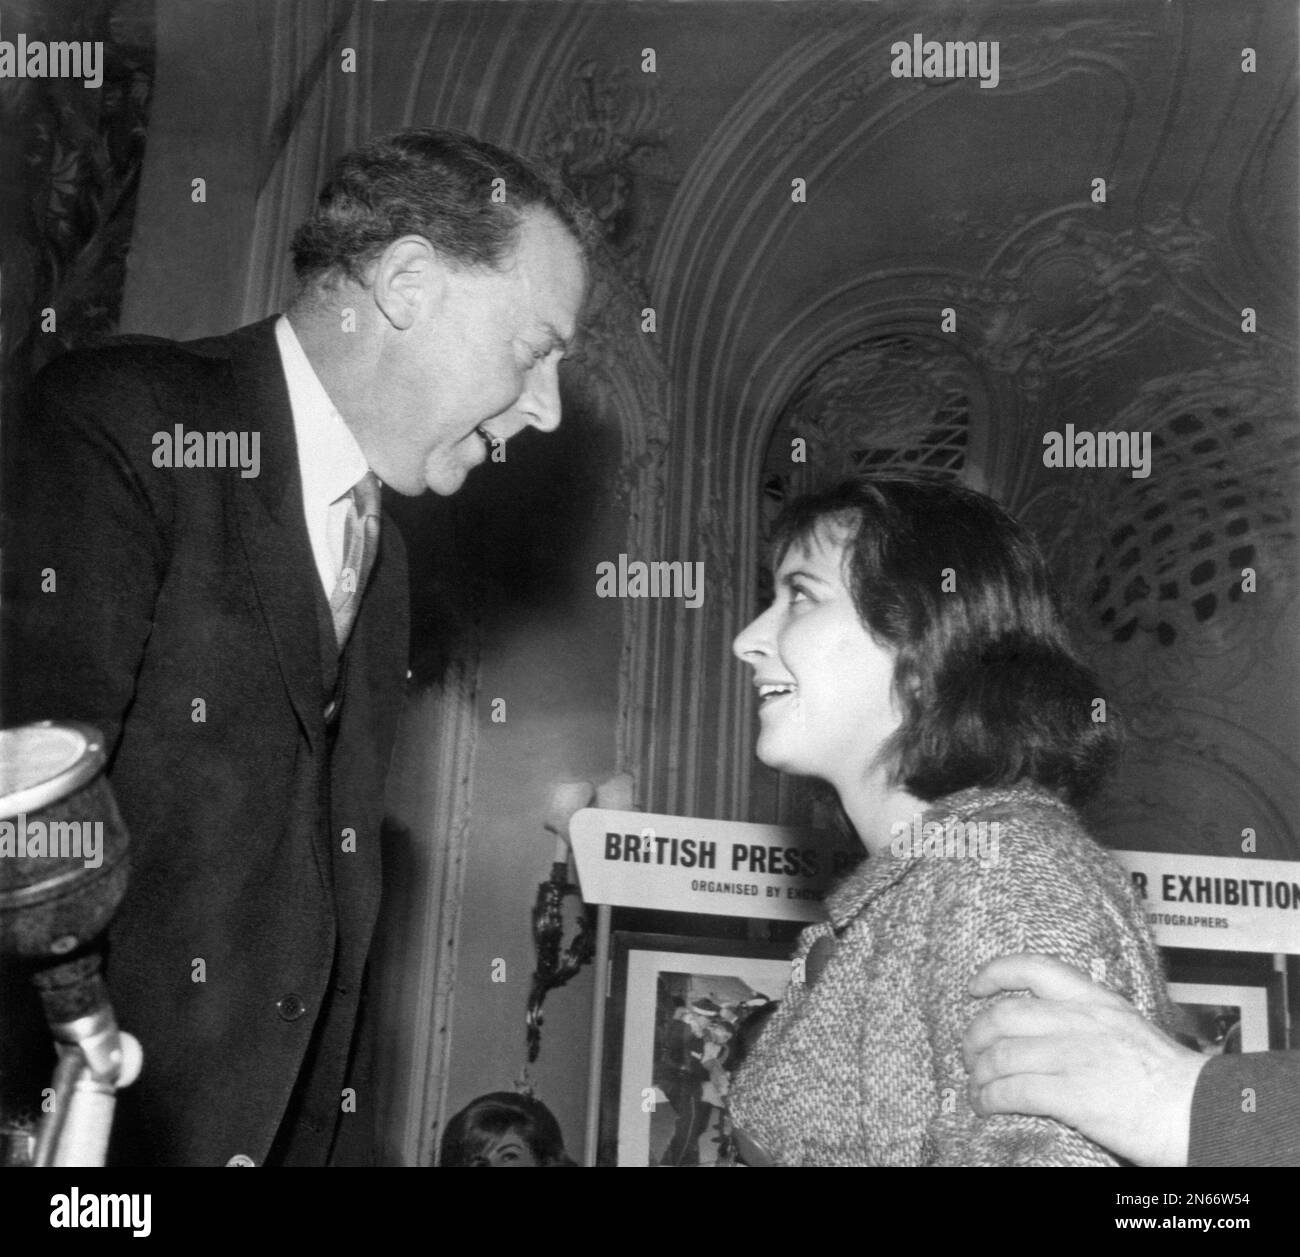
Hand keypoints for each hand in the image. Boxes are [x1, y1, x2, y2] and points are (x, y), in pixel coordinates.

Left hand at [963, 953, 1208, 1166]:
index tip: (974, 987)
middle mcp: (1080, 1021)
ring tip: (977, 1088)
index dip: (995, 973)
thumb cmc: (1170, 1078)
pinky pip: (1013, 1091)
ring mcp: (1074, 1056)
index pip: (1034, 968)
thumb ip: (1089, 1022)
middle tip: (970, 1053)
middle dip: (976, 1035)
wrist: (1203, 1112)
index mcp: (1096, 1000)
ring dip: (980, 1074)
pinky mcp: (1072, 1094)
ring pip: (1002, 1056)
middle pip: (1004, 1016)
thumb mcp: (1128, 1027)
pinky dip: (991, 1098)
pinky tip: (985, 1106)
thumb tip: (1049, 1030)